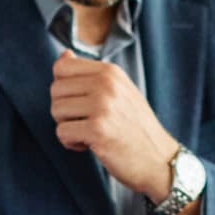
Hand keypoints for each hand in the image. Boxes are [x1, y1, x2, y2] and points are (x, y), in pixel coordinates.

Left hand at [51, 51, 177, 198]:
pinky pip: (62, 132)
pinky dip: (71, 143)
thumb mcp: (119, 92)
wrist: (159, 160)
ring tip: (90, 133)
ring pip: (56, 111)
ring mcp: (102, 106)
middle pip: (56, 90)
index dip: (63, 88)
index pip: (62, 67)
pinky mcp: (97, 130)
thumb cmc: (136, 128)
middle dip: (64, 110)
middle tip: (86, 122)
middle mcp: (106, 84)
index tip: (80, 103)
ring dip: (68, 127)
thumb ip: (90, 75)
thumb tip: (64, 54)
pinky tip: (90, 146)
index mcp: (110, 72)